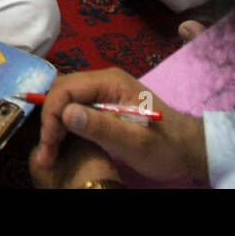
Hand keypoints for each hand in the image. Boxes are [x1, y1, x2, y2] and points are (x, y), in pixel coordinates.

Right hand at [32, 68, 207, 184]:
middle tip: (46, 154)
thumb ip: (101, 127)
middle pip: (62, 92)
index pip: (66, 88)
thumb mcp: (134, 142)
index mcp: (111, 82)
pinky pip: (75, 109)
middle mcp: (104, 81)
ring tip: (49, 154)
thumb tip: (66, 113)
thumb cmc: (165, 146)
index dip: (52, 115)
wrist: (188, 149)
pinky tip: (61, 145)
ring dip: (54, 125)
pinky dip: (64, 127)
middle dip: (49, 121)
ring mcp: (104, 92)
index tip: (49, 145)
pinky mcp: (104, 105)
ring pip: (66, 101)